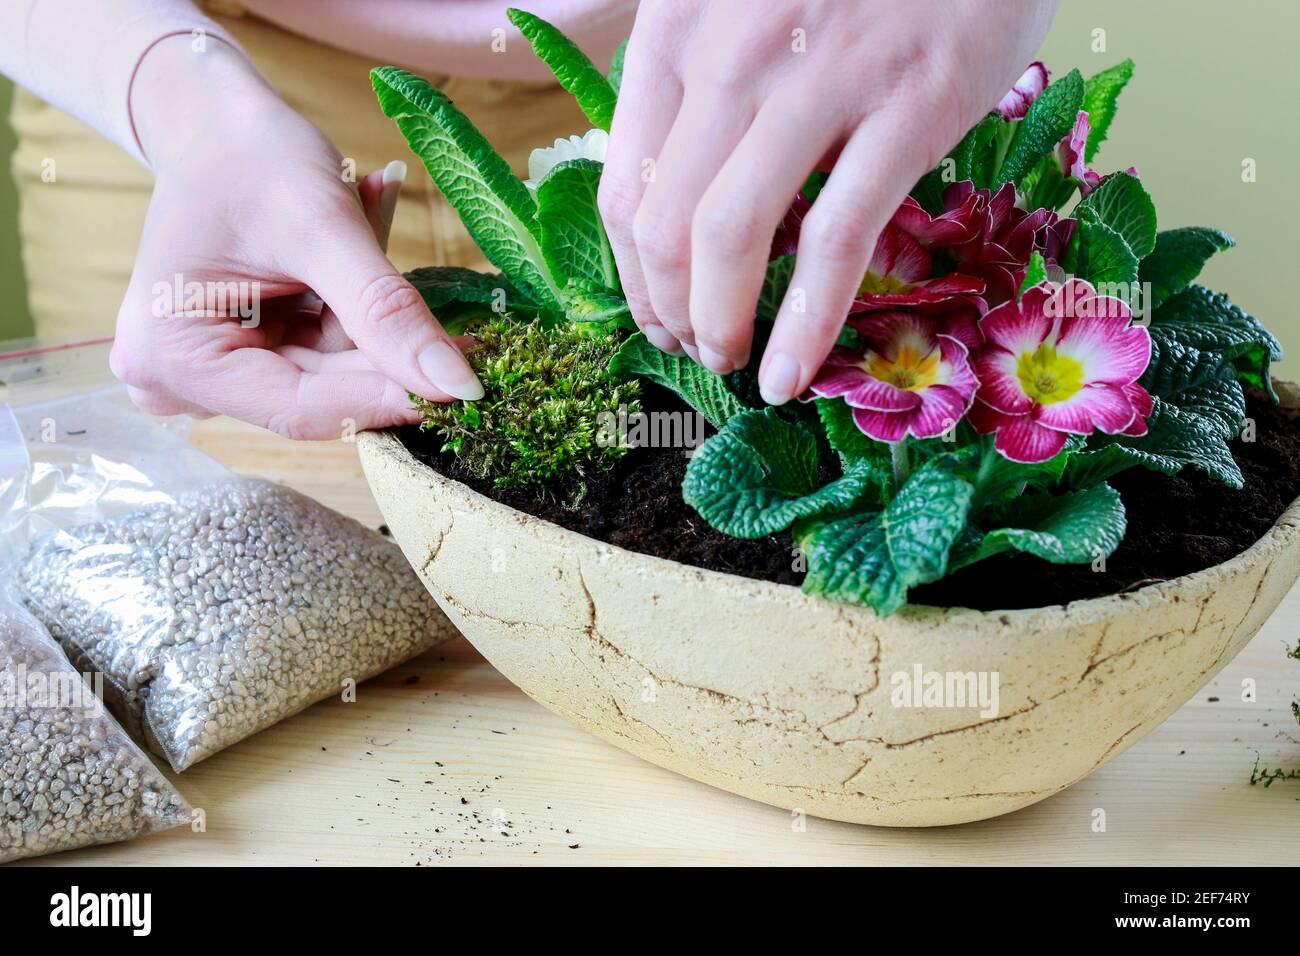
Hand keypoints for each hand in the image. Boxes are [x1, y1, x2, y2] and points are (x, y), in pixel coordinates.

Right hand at [110, 36, 481, 438]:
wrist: (217, 121)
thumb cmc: (250, 156)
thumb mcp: (322, 227)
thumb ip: (386, 311)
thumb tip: (458, 387)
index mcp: (176, 357)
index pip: (301, 410)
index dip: (388, 398)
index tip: (466, 387)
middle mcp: (186, 379)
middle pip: (321, 395)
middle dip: (390, 350)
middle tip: (464, 326)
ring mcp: (219, 370)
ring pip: (336, 373)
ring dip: (373, 311)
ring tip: (373, 215)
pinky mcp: (253, 355)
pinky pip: (331, 351)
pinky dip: (360, 303)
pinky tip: (359, 230)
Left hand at [600, 0, 1058, 404]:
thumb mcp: (741, 0)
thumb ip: (698, 84)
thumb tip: (674, 195)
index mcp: (677, 29)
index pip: (623, 188)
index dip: (633, 277)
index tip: (656, 315)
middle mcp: (731, 53)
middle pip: (664, 226)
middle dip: (670, 313)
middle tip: (694, 350)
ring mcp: (819, 78)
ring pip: (731, 239)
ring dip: (720, 326)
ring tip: (729, 364)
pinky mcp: (908, 107)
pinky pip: (837, 241)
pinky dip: (803, 327)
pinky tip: (788, 375)